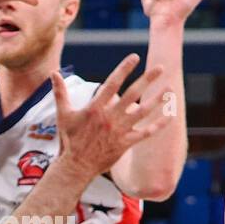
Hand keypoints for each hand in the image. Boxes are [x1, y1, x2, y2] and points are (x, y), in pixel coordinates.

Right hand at [51, 54, 167, 178]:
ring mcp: (119, 130)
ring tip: (169, 88)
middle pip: (133, 94)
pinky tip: (170, 116)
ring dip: (158, 99)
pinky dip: (158, 125)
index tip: (135, 57)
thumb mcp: (63, 114)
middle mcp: (110, 117)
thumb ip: (60, 92)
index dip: (124, 69)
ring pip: (143, 112)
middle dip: (148, 80)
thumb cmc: (69, 140)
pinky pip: (146, 133)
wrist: (75, 166)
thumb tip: (53, 73)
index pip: (112, 83)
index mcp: (96, 108)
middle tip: (161, 67)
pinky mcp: (125, 143)